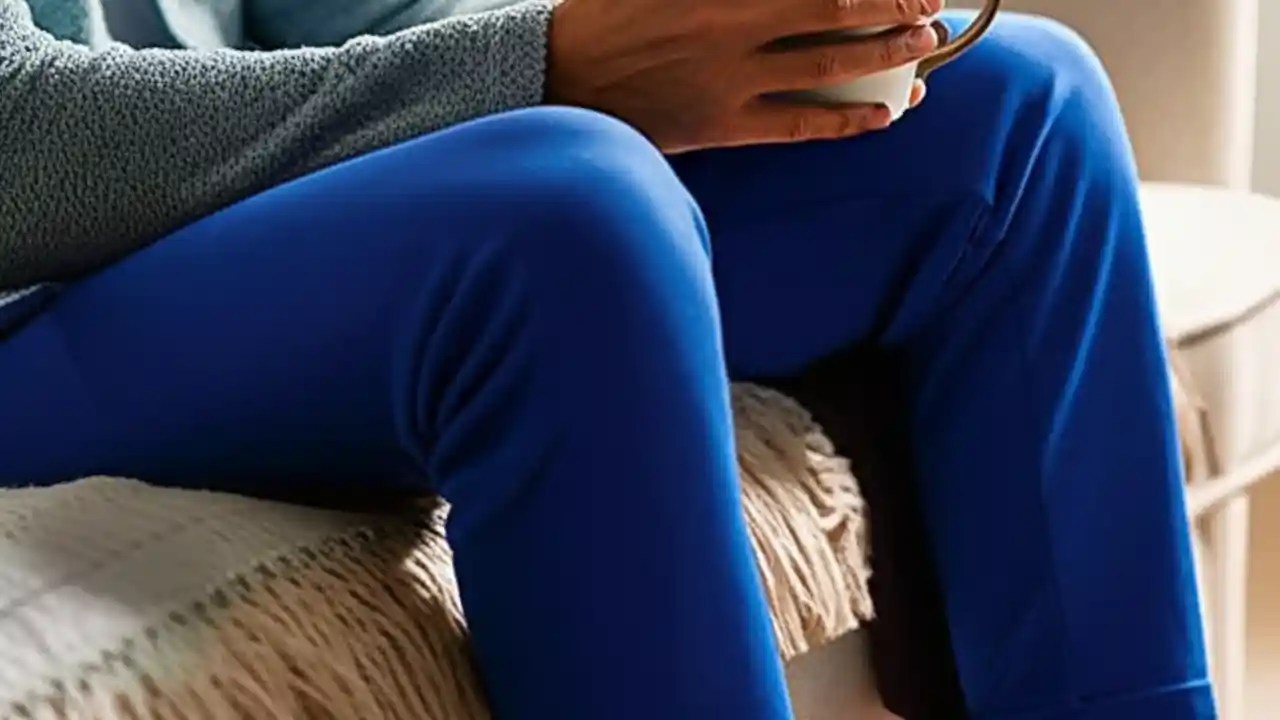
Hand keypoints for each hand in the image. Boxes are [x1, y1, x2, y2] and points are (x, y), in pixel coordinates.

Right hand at [546, 0, 942, 151]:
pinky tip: (883, 116)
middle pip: (837, 13)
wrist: (556, 76)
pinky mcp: (723, 126)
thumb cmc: (605, 13)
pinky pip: (799, 127)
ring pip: (828, 70)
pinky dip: (845, 122)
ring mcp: (732, 82)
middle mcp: (735, 29)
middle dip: (894, 9)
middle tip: (930, 7)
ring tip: (924, 53)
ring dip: (884, 61)